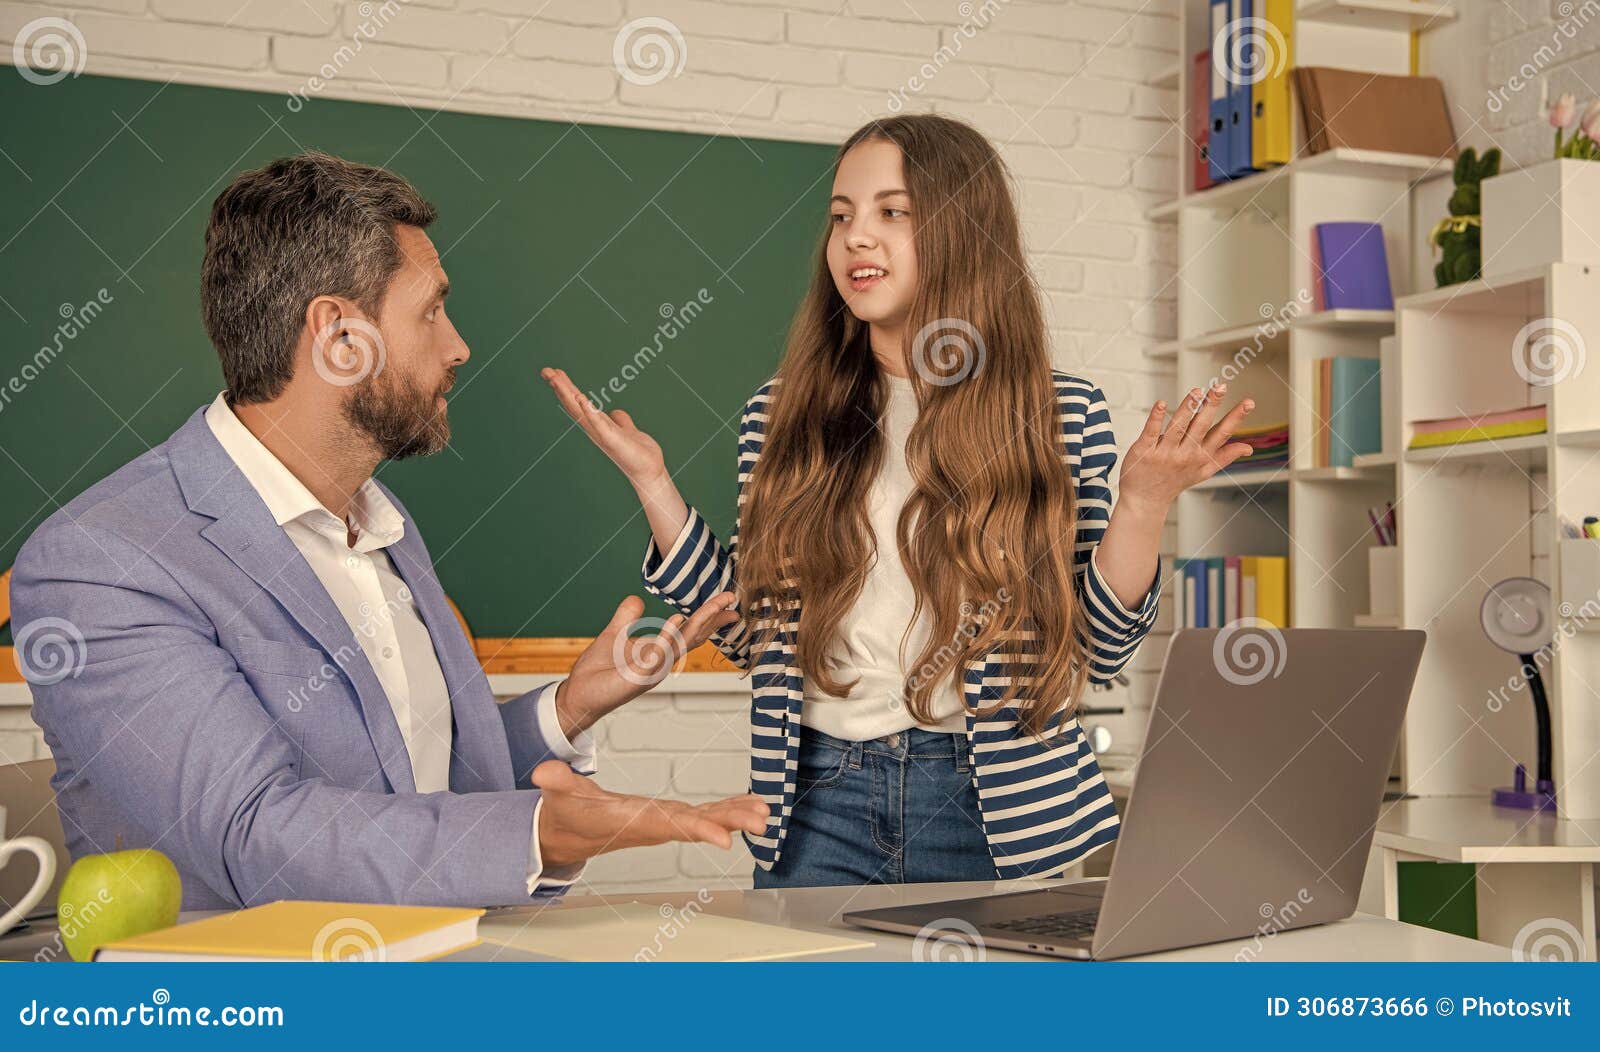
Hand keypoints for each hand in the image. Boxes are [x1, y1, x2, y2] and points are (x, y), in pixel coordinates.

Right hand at [534, 760, 768, 867]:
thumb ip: (554, 784)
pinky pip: (704, 813)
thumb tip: (542, 774)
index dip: (699, 831)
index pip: (670, 826)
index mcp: (634, 821)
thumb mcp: (557, 797)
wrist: (568, 834)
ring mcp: (665, 822)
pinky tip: (752, 805)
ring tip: (766, 812)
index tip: (725, 840)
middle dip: (731, 823)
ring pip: (707, 819)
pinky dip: (729, 808)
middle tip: (763, 822)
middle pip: (698, 824)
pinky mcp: (669, 816)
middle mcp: (656, 825)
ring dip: (737, 815)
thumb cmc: (566, 814)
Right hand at [541, 367, 666, 486]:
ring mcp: (602, 434)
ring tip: (555, 379)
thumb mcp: (627, 430)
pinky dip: (589, 411)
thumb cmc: (637, 453)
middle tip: (545, 370)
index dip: (566, 387)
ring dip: (568, 394)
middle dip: (559, 387)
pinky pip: (599, 423)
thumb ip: (621, 420)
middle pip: (573, 404)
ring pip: (580, 411)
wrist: (650, 470)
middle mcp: (595, 429)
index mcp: (598, 425)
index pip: (577, 403)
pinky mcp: (612, 440)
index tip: (554, 372)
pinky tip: (581, 398)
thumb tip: (615, 412)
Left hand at [553, 594, 738, 739]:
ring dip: (698, 625)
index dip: (709, 617)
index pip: (689, 632)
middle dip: (712, 618)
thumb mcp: (614, 634)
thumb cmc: (598, 670)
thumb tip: (637, 599)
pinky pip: (656, 654)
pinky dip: (667, 636)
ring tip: (715, 606)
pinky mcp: (638, 677)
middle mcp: (661, 661)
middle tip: (732, 600)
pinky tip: (677, 619)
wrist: (578, 692)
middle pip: (693, 637)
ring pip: (681, 644)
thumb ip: (627, 617)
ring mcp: (652, 670)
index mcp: (659, 651)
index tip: (728, 602)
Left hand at [1118, 383, 1255, 514]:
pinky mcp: (1145, 451)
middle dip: (1212, 406)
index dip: (1236, 418)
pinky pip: (1151, 432)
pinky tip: (1161, 403)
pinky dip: (1156, 418)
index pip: (1222, 433)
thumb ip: (1225, 456)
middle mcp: (1186, 454)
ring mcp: (1165, 452)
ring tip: (1197, 392)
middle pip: (1201, 426)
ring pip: (1178, 426)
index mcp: (1201, 456)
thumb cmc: (1174, 481)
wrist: (1146, 500)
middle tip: (1221, 387)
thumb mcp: (1203, 472)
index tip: (1249, 402)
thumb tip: (1249, 448)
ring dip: (1187, 408)